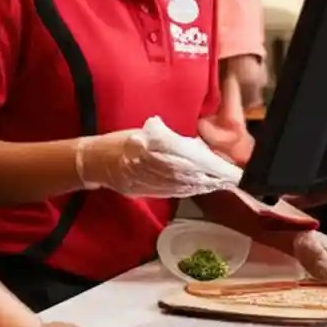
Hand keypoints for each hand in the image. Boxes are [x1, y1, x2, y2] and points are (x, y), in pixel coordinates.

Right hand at [75, 129, 236, 198]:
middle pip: (190, 175)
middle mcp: (153, 170)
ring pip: (185, 186)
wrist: (93, 162)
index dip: (208, 164)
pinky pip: (175, 192)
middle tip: (232, 177)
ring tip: (223, 182)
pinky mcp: (150, 193)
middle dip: (212, 177)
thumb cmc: (117, 142)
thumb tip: (194, 146)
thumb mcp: (141, 133)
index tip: (225, 166)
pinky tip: (202, 188)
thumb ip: (166, 139)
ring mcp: (152, 185)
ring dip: (205, 185)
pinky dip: (192, 190)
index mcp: (152, 152)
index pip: (187, 159)